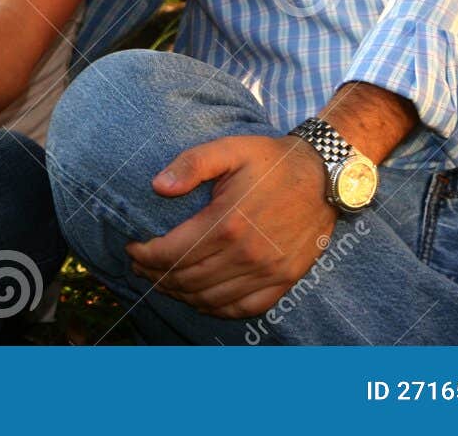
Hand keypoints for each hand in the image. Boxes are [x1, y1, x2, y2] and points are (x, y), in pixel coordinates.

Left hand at [125, 134, 336, 318]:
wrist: (324, 175)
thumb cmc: (271, 160)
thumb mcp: (229, 149)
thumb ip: (191, 164)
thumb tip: (158, 186)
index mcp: (227, 222)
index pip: (172, 253)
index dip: (146, 256)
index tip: (133, 250)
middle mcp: (247, 254)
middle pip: (187, 279)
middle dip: (156, 275)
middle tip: (140, 267)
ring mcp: (268, 271)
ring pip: (210, 298)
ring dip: (180, 294)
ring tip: (162, 282)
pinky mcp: (285, 280)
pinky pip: (244, 308)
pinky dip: (216, 309)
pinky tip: (199, 300)